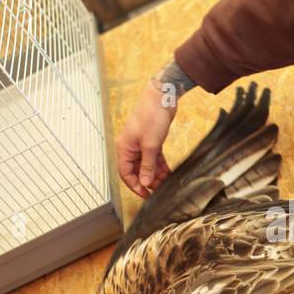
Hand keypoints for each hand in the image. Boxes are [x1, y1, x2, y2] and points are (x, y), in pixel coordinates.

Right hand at [116, 83, 175, 197]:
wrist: (162, 97)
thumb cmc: (152, 116)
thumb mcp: (150, 145)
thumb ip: (147, 166)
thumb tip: (145, 182)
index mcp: (124, 148)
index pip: (126, 173)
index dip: (135, 186)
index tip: (146, 195)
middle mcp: (131, 147)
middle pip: (136, 170)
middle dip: (148, 181)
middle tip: (159, 191)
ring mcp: (141, 144)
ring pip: (147, 165)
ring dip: (156, 175)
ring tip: (166, 184)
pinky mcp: (152, 140)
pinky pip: (154, 158)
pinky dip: (161, 166)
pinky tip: (169, 173)